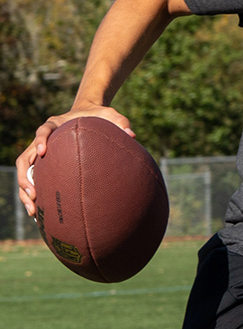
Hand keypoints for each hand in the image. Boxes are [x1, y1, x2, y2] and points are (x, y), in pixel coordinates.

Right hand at [17, 106, 133, 217]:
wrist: (90, 116)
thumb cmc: (100, 117)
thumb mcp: (111, 116)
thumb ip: (120, 123)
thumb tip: (132, 135)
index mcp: (56, 124)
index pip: (43, 131)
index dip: (40, 141)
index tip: (42, 152)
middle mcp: (44, 139)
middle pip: (25, 158)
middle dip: (25, 177)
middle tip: (33, 194)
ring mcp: (42, 153)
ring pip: (26, 172)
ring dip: (26, 191)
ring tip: (34, 211)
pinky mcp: (45, 164)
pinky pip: (35, 179)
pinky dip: (35, 195)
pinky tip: (41, 213)